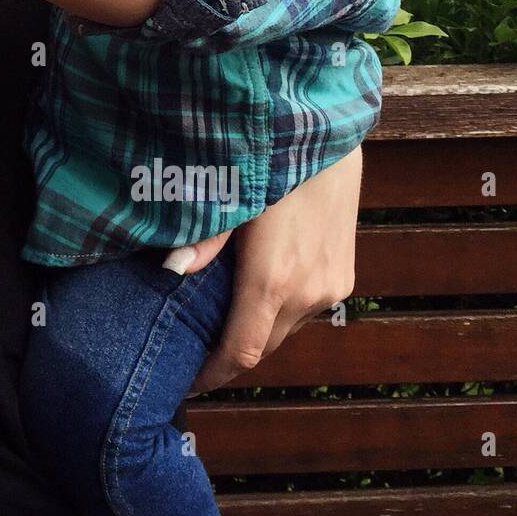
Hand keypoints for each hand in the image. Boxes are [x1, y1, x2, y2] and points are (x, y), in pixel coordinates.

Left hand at [164, 145, 361, 392]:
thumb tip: (171, 271)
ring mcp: (332, 286)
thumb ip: (202, 237)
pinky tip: (256, 288)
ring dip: (256, 330)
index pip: (241, 352)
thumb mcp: (227, 193)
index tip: (187, 381)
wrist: (330, 135)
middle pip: (263, 347)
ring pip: (285, 330)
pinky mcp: (345, 275)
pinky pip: (306, 310)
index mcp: (273, 280)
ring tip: (220, 315)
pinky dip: (279, 312)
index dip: (213, 374)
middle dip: (229, 354)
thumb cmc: (269, 159)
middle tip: (194, 347)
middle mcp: (309, 293)